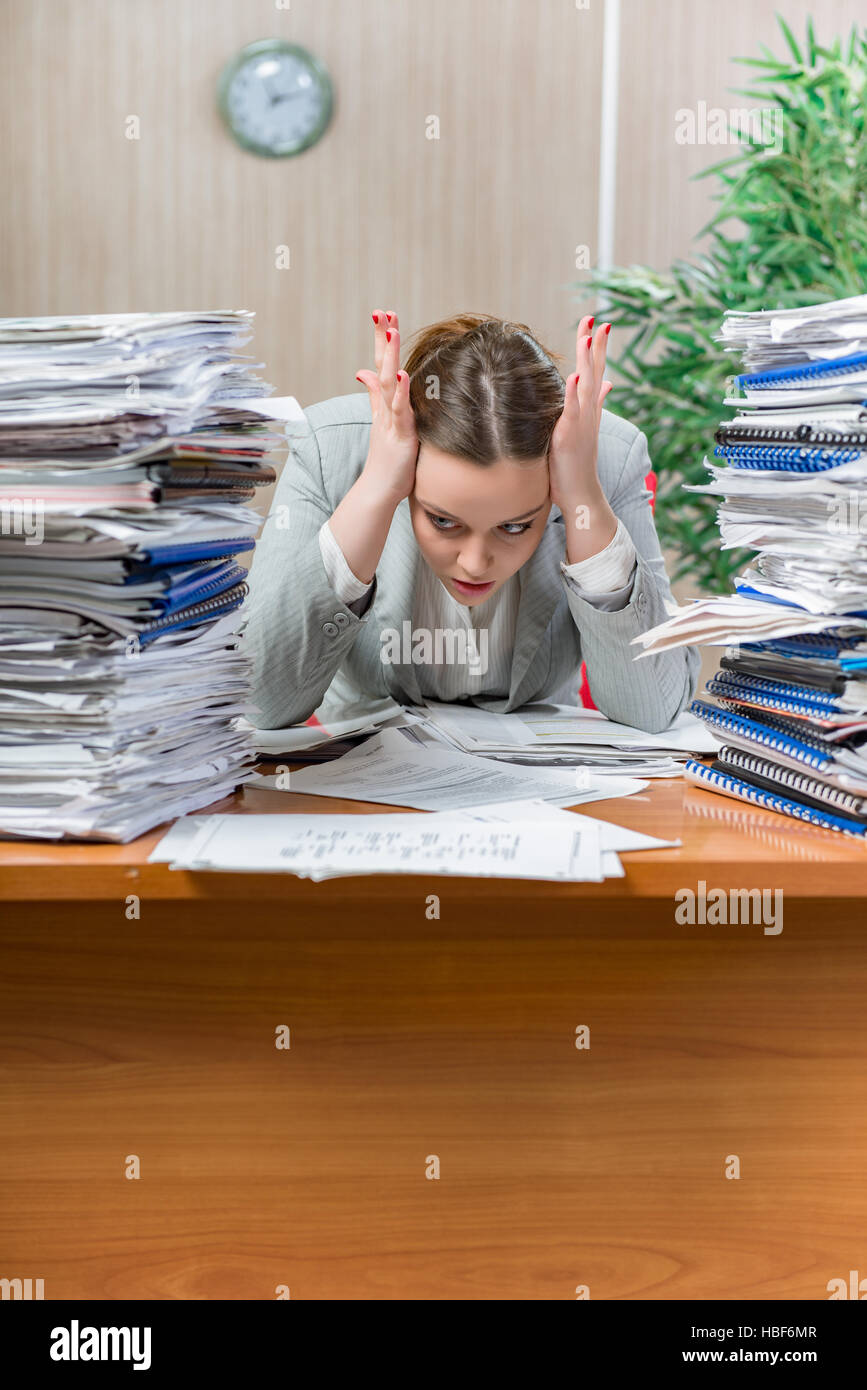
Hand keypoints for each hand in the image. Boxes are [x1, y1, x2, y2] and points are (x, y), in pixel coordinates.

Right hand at [355, 309, 418, 504]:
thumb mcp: (382, 422)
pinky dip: (402, 392)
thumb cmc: (386, 461)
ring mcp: (391, 421)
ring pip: (390, 384)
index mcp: (384, 404)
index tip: (383, 315)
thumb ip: (374, 396)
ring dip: (391, 357)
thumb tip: (362, 371)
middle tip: (382, 311)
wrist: (378, 492)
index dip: (382, 341)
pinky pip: (400, 411)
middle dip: (383, 339)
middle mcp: (385, 408)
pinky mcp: (400, 436)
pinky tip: (405, 374)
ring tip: (392, 332)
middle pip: (383, 367)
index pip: (382, 366)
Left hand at [548, 315, 613, 516]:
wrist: (581, 494)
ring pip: (585, 386)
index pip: (595, 371)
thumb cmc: (577, 465)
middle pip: (593, 372)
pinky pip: (573, 411)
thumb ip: (595, 404)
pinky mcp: (569, 436)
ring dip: (587, 361)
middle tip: (595, 318)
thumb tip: (608, 384)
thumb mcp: (584, 428)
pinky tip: (575, 377)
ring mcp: (581, 423)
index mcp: (590, 409)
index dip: (596, 347)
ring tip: (588, 337)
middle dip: (594, 345)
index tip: (598, 323)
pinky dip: (575, 394)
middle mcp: (588, 413)